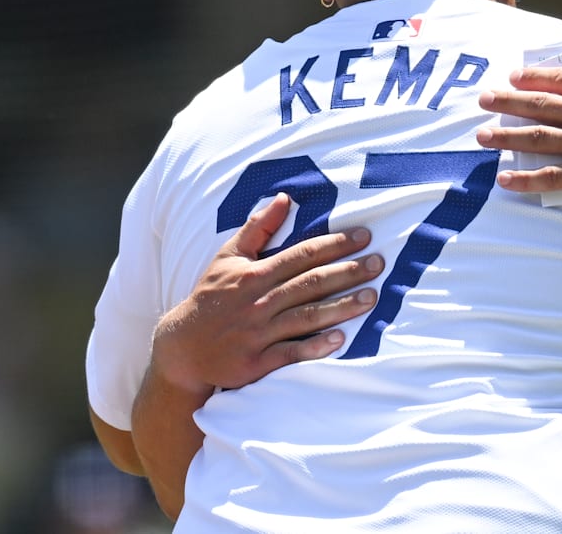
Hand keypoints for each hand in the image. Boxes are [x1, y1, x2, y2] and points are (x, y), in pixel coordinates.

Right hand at [148, 193, 381, 398]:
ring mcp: (258, 334)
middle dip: (347, 272)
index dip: (335, 244)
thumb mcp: (228, 257)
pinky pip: (290, 354)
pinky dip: (314, 347)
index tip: (364, 236)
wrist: (181, 348)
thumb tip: (284, 198)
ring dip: (341, 307)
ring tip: (372, 298)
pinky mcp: (256, 363)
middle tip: (379, 264)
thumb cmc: (211, 298)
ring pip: (306, 317)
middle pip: (310, 283)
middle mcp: (258, 302)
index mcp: (254, 274)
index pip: (302, 254)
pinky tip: (340, 340)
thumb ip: (257, 228)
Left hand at [476, 66, 561, 204]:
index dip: (532, 77)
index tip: (511, 77)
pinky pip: (553, 177)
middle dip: (507, 101)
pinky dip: (526, 179)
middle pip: (541, 105)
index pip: (561, 79)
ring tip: (481, 135)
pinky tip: (505, 179)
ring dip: (506, 136)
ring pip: (539, 139)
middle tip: (483, 99)